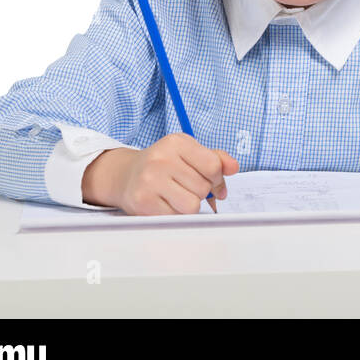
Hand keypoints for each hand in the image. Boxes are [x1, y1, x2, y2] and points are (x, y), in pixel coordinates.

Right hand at [83, 134, 238, 213]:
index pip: (213, 165)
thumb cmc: (165, 164)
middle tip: (187, 187)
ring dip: (190, 205)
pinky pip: (176, 217)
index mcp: (176, 142)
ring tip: (177, 196)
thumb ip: (216, 158)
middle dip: (202, 192)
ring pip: (192, 205)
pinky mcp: (142, 202)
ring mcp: (150, 180)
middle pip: (203, 188)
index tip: (211, 180)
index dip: (217, 178)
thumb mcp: (189, 153)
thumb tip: (234, 168)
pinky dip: (176, 215)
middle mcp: (161, 159)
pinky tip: (166, 204)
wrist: (126, 175)